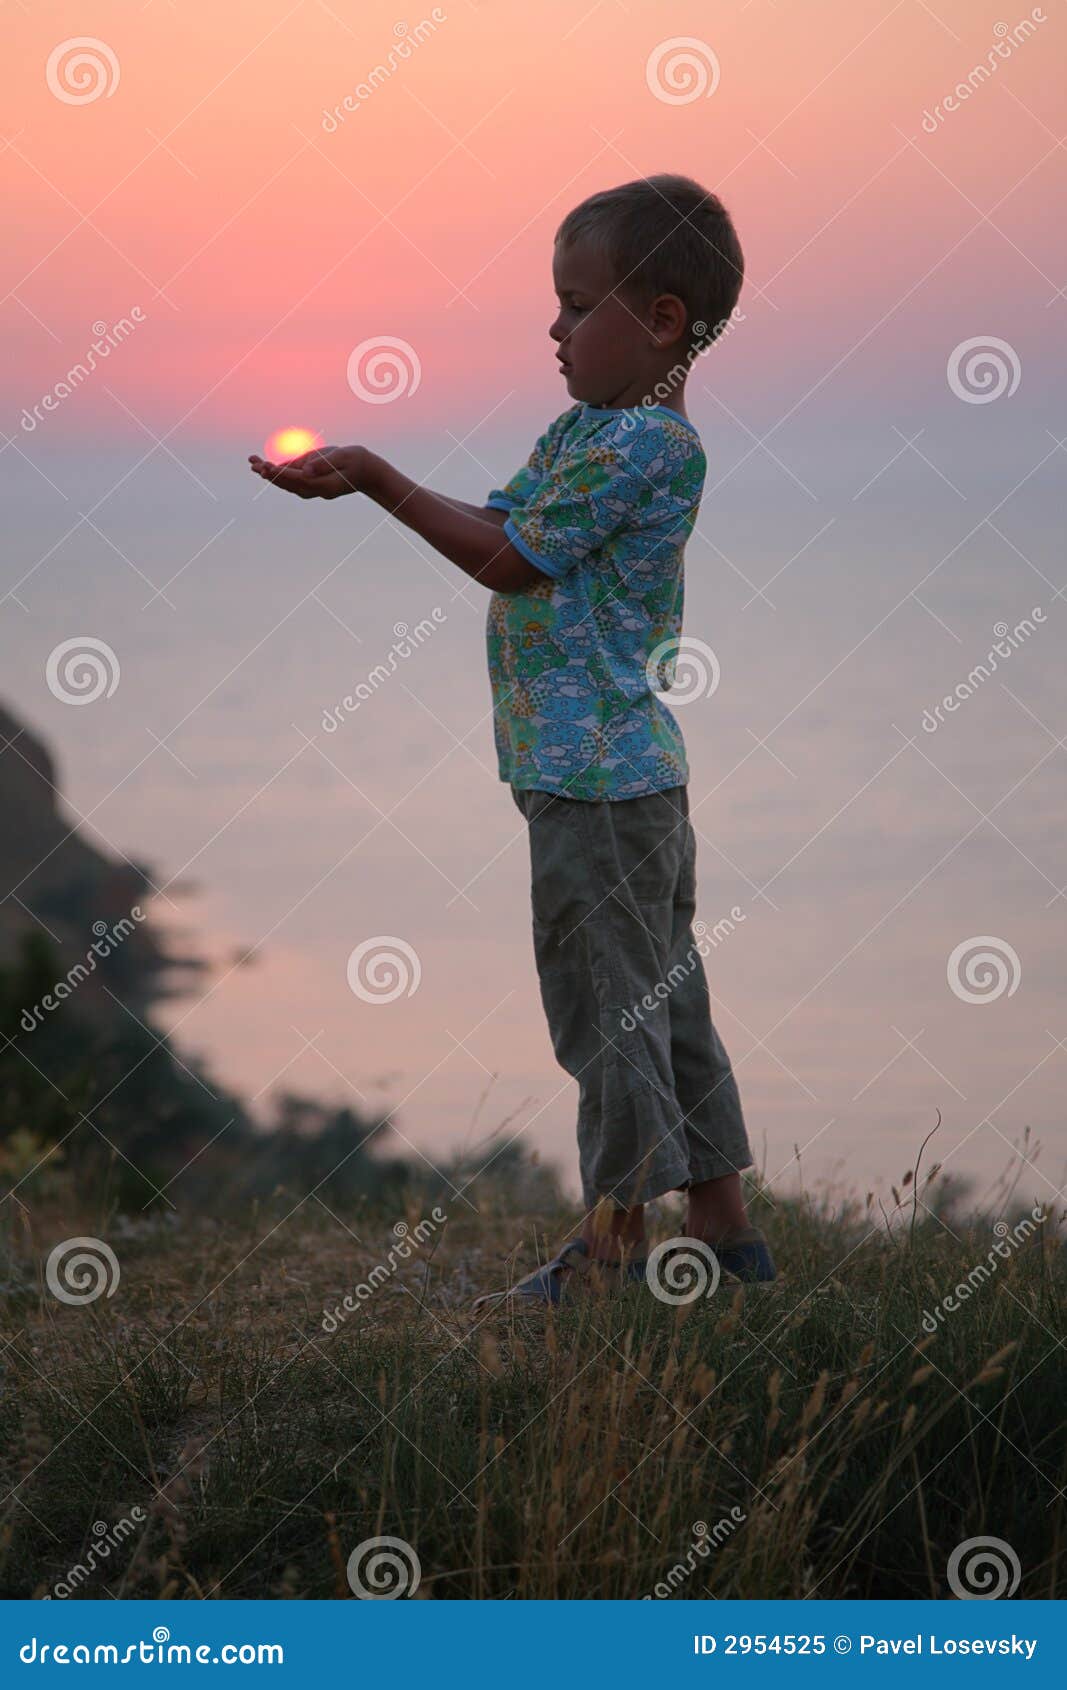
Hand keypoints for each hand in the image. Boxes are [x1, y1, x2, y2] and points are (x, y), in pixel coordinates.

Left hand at [248, 444, 370, 499]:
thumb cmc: (357, 461)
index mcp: (324, 485)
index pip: (298, 479)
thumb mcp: (343, 457)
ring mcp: (314, 489)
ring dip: (270, 474)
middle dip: (270, 473)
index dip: (281, 473)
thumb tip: (305, 470)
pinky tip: (266, 466)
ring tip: (253, 463)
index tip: (267, 466)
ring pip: (287, 483)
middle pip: (289, 483)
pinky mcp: (312, 484)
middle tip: (253, 464)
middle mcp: (316, 490)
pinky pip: (291, 480)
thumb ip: (324, 464)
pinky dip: (278, 473)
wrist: (367, 472)